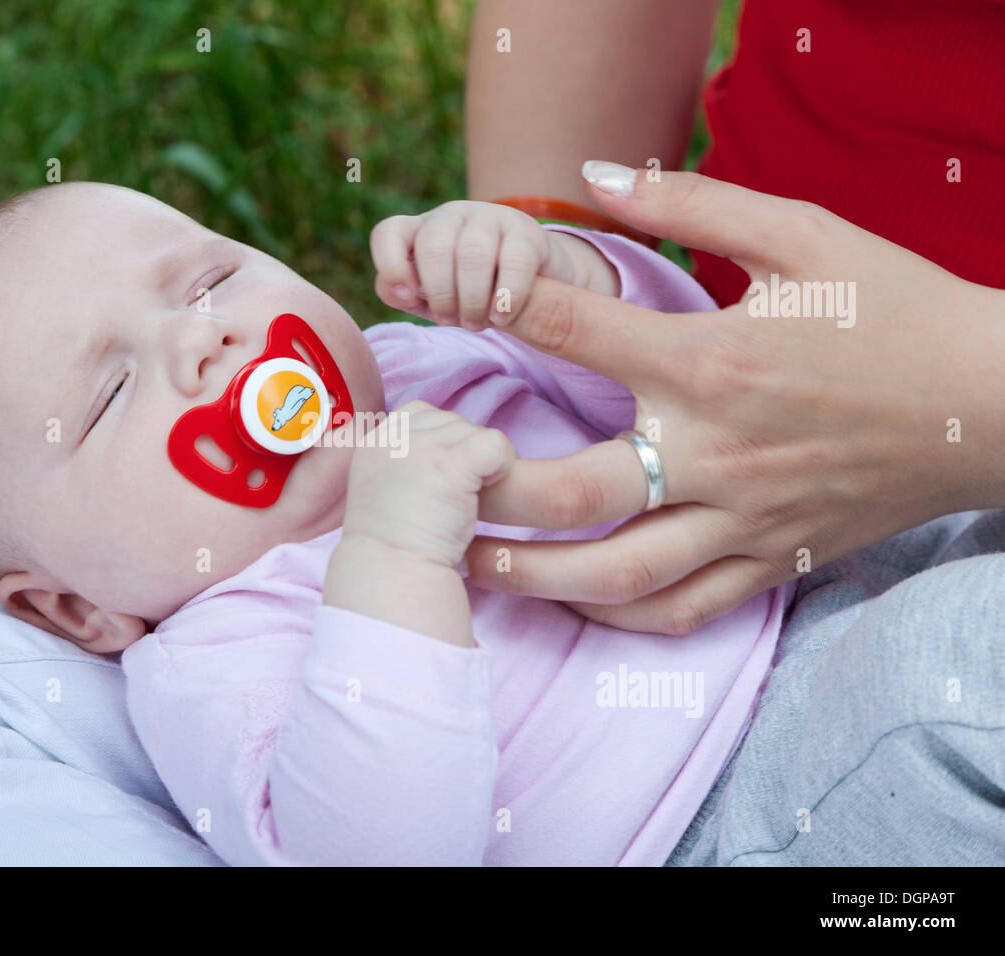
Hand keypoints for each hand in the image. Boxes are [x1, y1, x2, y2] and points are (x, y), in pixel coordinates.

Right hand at [341, 400, 514, 569]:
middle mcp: (395, 434)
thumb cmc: (396, 544)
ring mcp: (423, 445)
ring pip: (476, 432)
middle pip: (453, 421)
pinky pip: (497, 444)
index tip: (437, 483)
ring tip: (458, 504)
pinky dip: (501, 468)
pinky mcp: (452, 462)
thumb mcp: (385, 487)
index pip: (422, 414)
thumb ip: (408, 459)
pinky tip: (481, 497)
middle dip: (462, 455)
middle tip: (449, 498)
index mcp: (374, 440)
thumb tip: (456, 447)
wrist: (393, 574)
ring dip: (480, 466)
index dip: (441, 445)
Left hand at [369, 200, 619, 329]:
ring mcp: (490, 218)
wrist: (529, 282)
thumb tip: (404, 291)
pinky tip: (501, 316)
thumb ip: (403, 295)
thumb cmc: (467, 292)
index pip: (389, 232)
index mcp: (420, 231)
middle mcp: (451, 217)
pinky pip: (514, 261)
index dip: (390, 264)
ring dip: (471, 299)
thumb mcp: (430, 298)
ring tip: (476, 324)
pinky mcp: (525, 232)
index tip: (409, 297)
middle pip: (433, 245)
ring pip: (472, 253)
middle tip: (451, 321)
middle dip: (440, 293)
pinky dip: (505, 296)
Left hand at [455, 164, 1004, 633]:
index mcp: (712, 359)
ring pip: (616, 575)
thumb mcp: (801, 234)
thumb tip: (595, 176)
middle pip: (571, 493)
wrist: (995, 401)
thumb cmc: (894, 310)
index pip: (572, 330)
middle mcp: (715, 451)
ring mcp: (744, 518)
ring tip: (470, 567)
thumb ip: (690, 205)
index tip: (448, 307)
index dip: (496, 310)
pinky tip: (573, 599)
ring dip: (531, 579)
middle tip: (432, 488)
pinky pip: (681, 611)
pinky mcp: (773, 561)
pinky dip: (617, 616)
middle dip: (486, 494)